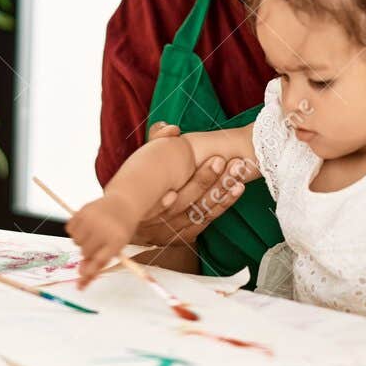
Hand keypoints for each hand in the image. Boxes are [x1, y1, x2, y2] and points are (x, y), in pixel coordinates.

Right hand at [67, 194, 141, 287]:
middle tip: (97, 244)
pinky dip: (75, 230)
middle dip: (89, 252)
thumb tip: (81, 275)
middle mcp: (103, 229)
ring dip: (82, 241)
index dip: (89, 273)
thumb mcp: (116, 246)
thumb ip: (99, 261)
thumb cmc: (120, 230)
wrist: (123, 204)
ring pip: (76, 242)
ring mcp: (91, 219)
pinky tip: (87, 225)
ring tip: (94, 233)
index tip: (81, 283)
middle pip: (85, 253)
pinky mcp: (82, 211)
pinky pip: (70, 229)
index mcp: (116, 240)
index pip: (99, 261)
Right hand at [129, 122, 255, 248]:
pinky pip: (206, 220)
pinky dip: (223, 205)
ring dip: (223, 192)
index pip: (176, 192)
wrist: (127, 220)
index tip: (218, 160)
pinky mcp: (182, 237)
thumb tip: (173, 128)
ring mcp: (171, 231)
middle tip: (232, 163)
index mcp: (147, 201)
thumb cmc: (138, 181)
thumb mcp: (141, 162)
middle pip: (192, 202)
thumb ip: (158, 141)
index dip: (200, 178)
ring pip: (202, 212)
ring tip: (238, 173)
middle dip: (214, 181)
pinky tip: (237, 190)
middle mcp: (159, 220)